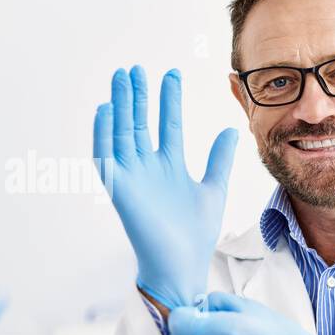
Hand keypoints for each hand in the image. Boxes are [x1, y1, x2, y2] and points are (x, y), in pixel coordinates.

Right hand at [93, 66, 238, 310]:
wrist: (183, 265)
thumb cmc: (196, 233)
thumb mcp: (213, 189)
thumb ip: (219, 160)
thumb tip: (230, 131)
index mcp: (170, 165)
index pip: (168, 124)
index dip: (169, 100)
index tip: (171, 74)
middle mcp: (148, 167)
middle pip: (140, 122)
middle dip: (138, 96)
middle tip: (137, 69)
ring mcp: (132, 176)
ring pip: (122, 133)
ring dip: (120, 106)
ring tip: (121, 78)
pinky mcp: (119, 190)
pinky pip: (106, 157)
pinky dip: (103, 134)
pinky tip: (105, 111)